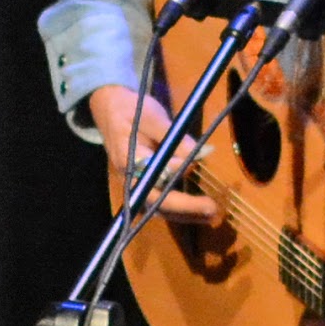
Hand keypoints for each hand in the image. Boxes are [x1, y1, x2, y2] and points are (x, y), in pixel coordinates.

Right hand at [90, 84, 218, 223]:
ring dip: (186, 214)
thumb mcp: (151, 116)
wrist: (112, 110)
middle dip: (185, 209)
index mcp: (129, 163)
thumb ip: (171, 135)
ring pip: (161, 208)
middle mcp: (132, 180)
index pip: (152, 182)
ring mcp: (139, 185)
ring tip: (211, 215)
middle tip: (212, 209)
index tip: (193, 166)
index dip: (174, 178)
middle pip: (157, 204)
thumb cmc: (131, 111)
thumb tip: (195, 153)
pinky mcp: (148, 184)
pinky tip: (201, 210)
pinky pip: (164, 202)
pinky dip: (182, 208)